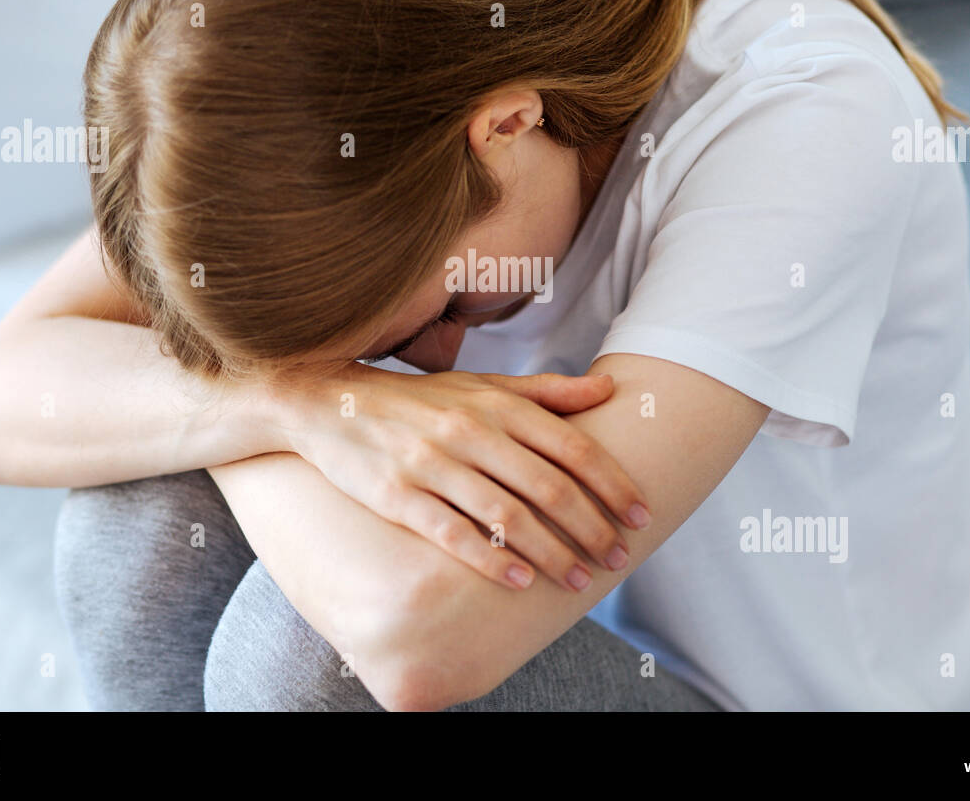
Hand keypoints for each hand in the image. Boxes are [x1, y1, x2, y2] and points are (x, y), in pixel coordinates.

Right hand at [278, 365, 651, 591]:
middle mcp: (469, 430)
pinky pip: (451, 533)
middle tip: (617, 559)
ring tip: (578, 580)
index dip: (612, 483)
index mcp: (496, 403)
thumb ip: (546, 391)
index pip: (571, 445)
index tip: (640, 515)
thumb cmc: (417, 400)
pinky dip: (488, 559)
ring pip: (507, 515)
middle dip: (592, 528)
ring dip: (550, 554)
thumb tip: (611, 387)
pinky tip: (517, 582)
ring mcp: (431, 462)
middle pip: (548, 487)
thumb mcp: (482, 385)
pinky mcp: (397, 494)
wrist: (329, 402)